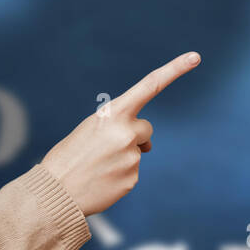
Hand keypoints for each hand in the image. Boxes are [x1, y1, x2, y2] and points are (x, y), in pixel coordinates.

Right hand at [39, 51, 200, 216]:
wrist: (53, 192)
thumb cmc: (69, 156)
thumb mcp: (90, 129)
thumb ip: (119, 126)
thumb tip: (147, 145)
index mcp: (112, 113)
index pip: (150, 85)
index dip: (174, 69)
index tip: (195, 57)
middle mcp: (126, 132)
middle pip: (146, 128)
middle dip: (133, 136)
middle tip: (104, 149)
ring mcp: (131, 157)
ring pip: (138, 152)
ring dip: (122, 157)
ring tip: (97, 166)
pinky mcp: (133, 179)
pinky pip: (132, 172)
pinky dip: (119, 175)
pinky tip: (101, 179)